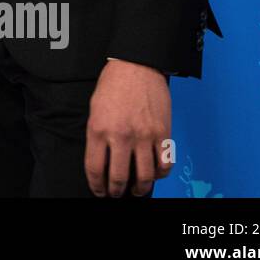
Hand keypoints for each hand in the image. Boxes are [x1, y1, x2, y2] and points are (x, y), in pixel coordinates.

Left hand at [85, 58, 171, 195]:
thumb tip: (102, 161)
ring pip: (144, 176)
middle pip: (119, 178)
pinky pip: (164, 163)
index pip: (95, 169)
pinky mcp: (163, 133)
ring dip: (140, 188)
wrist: (136, 65)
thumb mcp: (94, 110)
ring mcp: (144, 136)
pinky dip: (160, 174)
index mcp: (99, 129)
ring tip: (136, 190)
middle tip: (116, 193)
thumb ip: (97, 136)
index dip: (97, 186)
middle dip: (116, 191)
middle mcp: (121, 135)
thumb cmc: (113, 84)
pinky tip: (155, 174)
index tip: (99, 191)